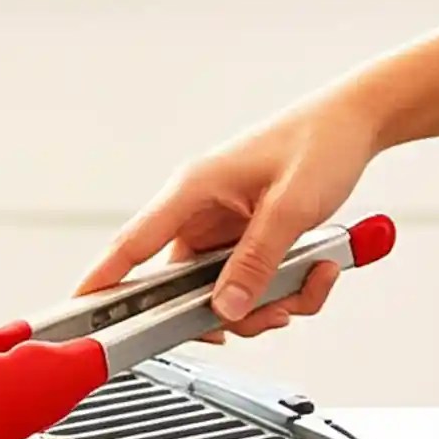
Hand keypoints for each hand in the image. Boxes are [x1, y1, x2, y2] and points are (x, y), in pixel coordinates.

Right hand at [75, 96, 380, 342]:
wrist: (358, 123)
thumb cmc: (321, 143)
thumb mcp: (291, 208)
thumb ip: (255, 262)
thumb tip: (225, 308)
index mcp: (191, 190)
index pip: (132, 244)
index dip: (102, 281)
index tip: (80, 309)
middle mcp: (198, 212)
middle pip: (183, 288)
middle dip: (228, 311)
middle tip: (267, 315)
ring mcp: (220, 229)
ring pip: (220, 293)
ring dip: (265, 304)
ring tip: (308, 283)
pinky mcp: (243, 240)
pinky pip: (249, 284)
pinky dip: (283, 291)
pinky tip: (314, 271)